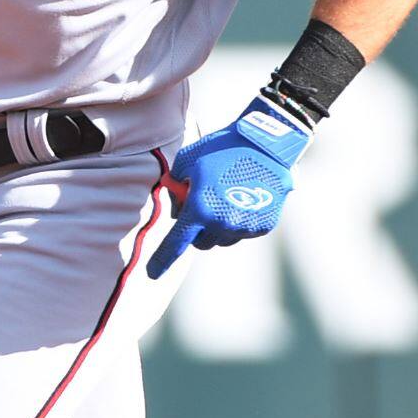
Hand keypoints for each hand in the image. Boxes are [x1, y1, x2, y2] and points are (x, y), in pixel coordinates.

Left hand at [147, 96, 311, 278]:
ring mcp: (244, 227)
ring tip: (227, 197)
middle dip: (198, 230)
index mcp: (199, 209)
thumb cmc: (221, 148)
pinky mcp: (263, 226)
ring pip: (223, 240)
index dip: (161, 261)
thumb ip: (176, 187)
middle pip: (201, 243)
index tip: (152, 273)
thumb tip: (176, 209)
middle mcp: (221, 224)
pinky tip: (245, 198)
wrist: (265, 143)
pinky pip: (243, 232)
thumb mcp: (188, 161)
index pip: (175, 244)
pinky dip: (240, 221)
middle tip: (204, 206)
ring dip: (219, 227)